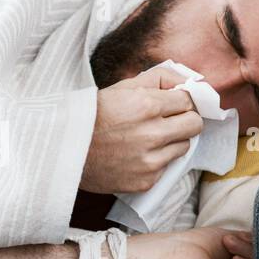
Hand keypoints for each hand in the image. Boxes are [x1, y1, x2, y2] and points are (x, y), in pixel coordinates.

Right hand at [81, 65, 204, 193]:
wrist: (64, 150)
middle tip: (168, 120)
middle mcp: (152, 134)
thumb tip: (189, 80)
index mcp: (146, 105)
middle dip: (184, 119)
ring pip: (184, 146)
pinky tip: (136, 155)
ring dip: (172, 141)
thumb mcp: (122, 87)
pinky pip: (167, 167)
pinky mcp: (146, 180)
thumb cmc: (93, 115)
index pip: (188, 100)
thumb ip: (159, 78)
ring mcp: (150, 160)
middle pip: (194, 124)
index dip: (180, 100)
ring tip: (147, 139)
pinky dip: (157, 160)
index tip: (172, 104)